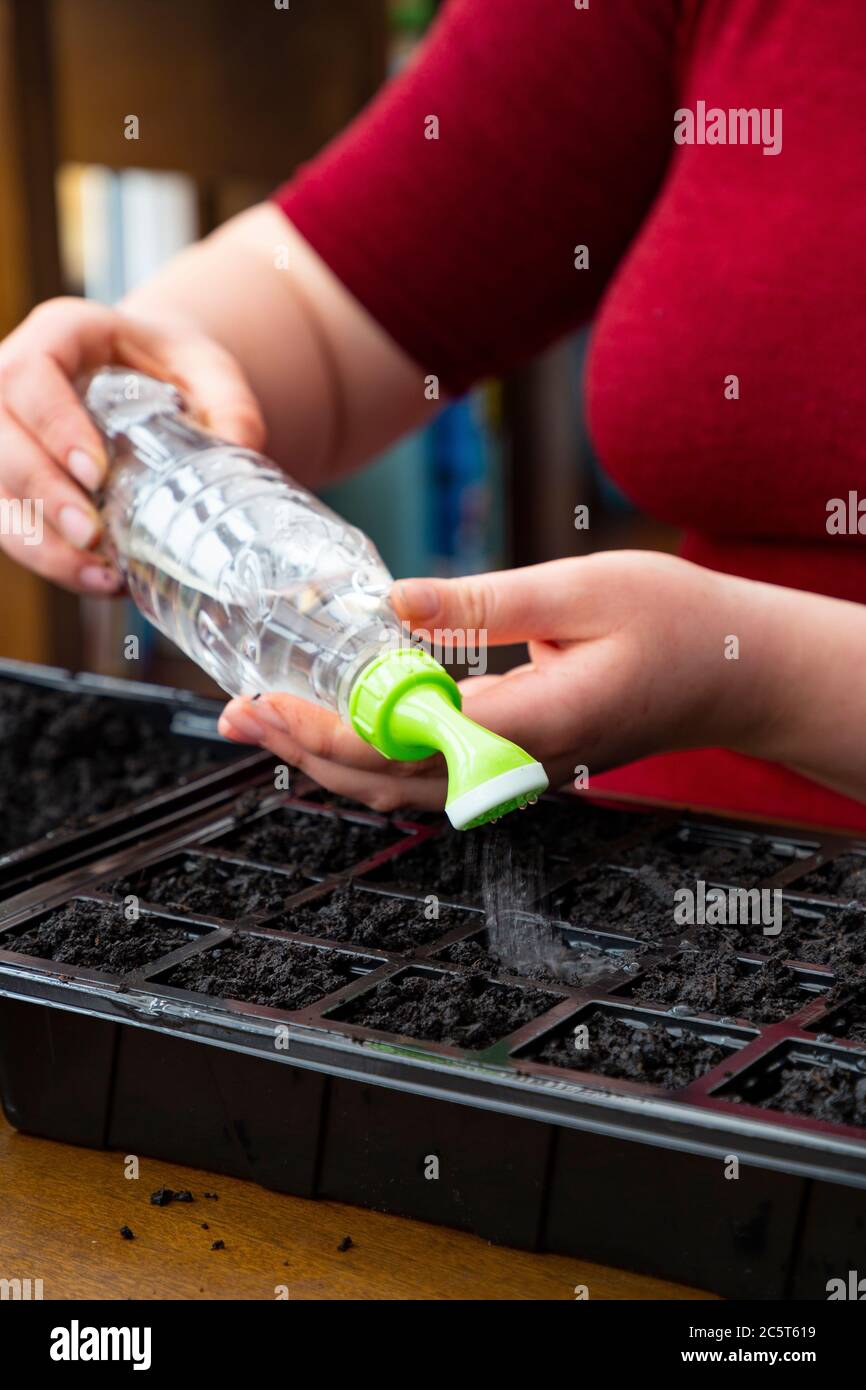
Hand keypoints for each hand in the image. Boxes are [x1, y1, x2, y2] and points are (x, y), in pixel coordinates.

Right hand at [0, 297, 264, 592]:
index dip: (55, 426)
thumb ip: (230, 403)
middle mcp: (13, 378)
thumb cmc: (171, 365)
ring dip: (39, 539)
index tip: (95, 472)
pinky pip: (9, 521)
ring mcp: (4, 431)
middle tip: (91, 535)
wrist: (145, 373)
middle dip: (41, 491)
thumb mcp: (208, 368)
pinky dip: (48, 557)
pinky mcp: (9, 478)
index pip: (33, 377)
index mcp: (59, 336)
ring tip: (98, 576)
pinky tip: (94, 580)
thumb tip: (242, 449)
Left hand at [217, 550, 767, 812]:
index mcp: (534, 724)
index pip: (405, 743)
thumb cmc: (679, 625)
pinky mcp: (519, 761)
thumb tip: (390, 604)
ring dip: (329, 758)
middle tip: (237, 713)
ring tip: (266, 722)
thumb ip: (481, 602)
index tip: (268, 699)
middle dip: (304, 750)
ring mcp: (518, 773)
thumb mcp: (582, 587)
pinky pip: (431, 775)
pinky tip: (339, 725)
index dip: (325, 727)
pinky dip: (373, 754)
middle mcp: (518, 765)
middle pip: (387, 783)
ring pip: (404, 789)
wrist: (739, 674)